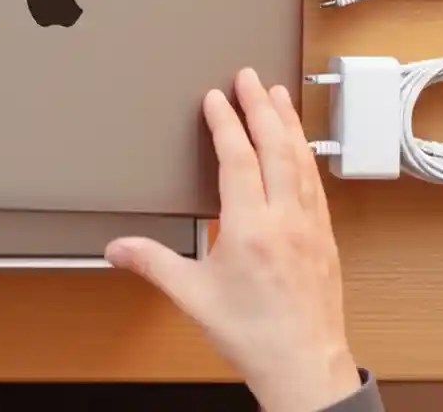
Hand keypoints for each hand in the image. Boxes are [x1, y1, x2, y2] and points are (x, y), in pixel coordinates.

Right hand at [106, 68, 359, 411]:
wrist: (303, 365)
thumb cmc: (254, 335)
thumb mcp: (192, 297)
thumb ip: (153, 263)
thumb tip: (118, 247)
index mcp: (250, 229)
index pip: (238, 159)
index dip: (226, 123)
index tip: (217, 98)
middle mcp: (285, 220)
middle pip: (275, 148)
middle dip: (261, 107)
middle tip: (250, 76)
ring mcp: (311, 226)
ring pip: (301, 160)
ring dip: (288, 123)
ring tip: (278, 96)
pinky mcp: (325, 237)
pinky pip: (316, 182)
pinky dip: (306, 154)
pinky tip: (302, 146)